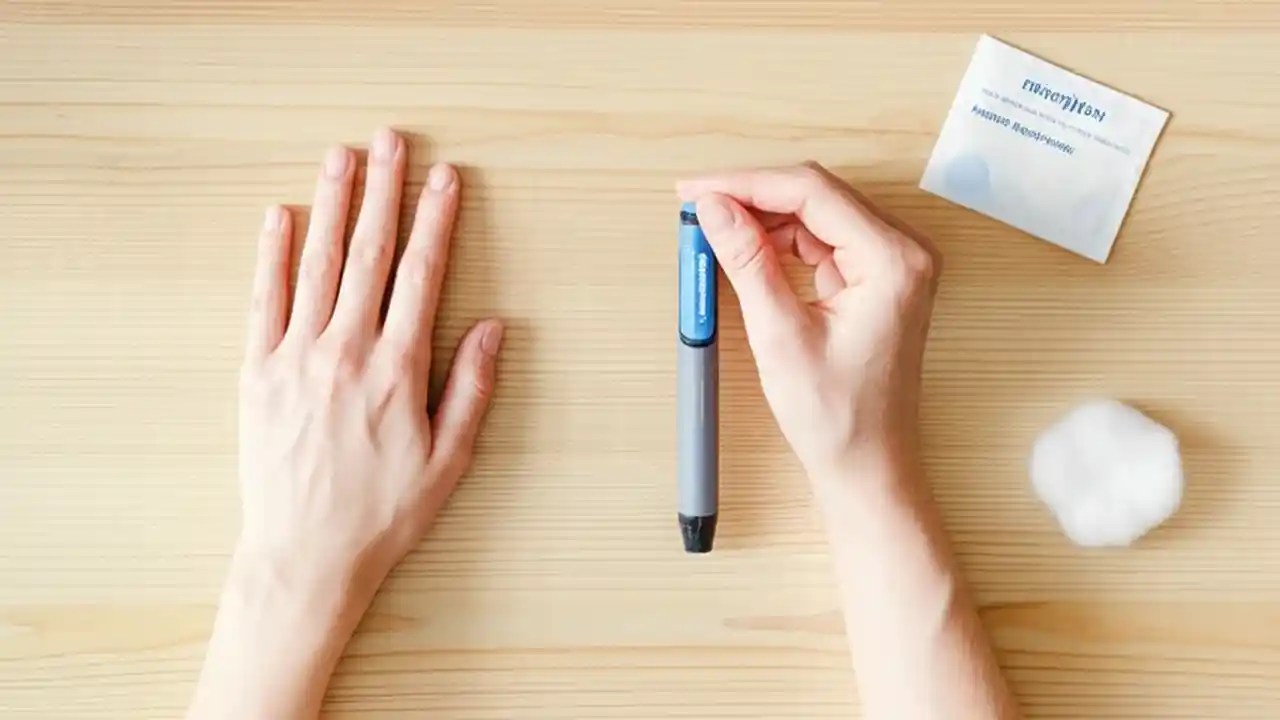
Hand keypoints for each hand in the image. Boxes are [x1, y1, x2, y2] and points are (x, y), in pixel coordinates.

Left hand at [239, 127, 501, 607]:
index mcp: (396, 370)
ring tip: (341, 157)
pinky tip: (280, 217)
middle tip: (391, 142)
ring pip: (316, 264)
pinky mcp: (258, 373)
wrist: (306, 555)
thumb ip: (470, 387)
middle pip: (368, 254)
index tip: (444, 179)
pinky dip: (271, 255)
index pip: (420, 275)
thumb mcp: (449, 459)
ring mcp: (296, 359)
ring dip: (331, 204)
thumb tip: (490, 326)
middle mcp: (345, 352)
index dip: (435, 221)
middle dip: (383, 192)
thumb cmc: (382, 513)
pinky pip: (264, 301)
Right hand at [677, 163, 939, 485]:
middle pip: (816, 195)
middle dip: (752, 196)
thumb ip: (748, 263)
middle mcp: (902, 251)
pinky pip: (823, 239)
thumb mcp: (781, 336)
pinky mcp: (876, 278)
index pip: (811, 193)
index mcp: (892, 261)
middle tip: (696, 206)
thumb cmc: (837, 417)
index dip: (746, 184)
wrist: (868, 465)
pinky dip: (781, 241)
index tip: (696, 190)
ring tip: (713, 231)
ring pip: (816, 214)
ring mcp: (892, 264)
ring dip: (763, 218)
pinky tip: (745, 249)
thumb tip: (715, 210)